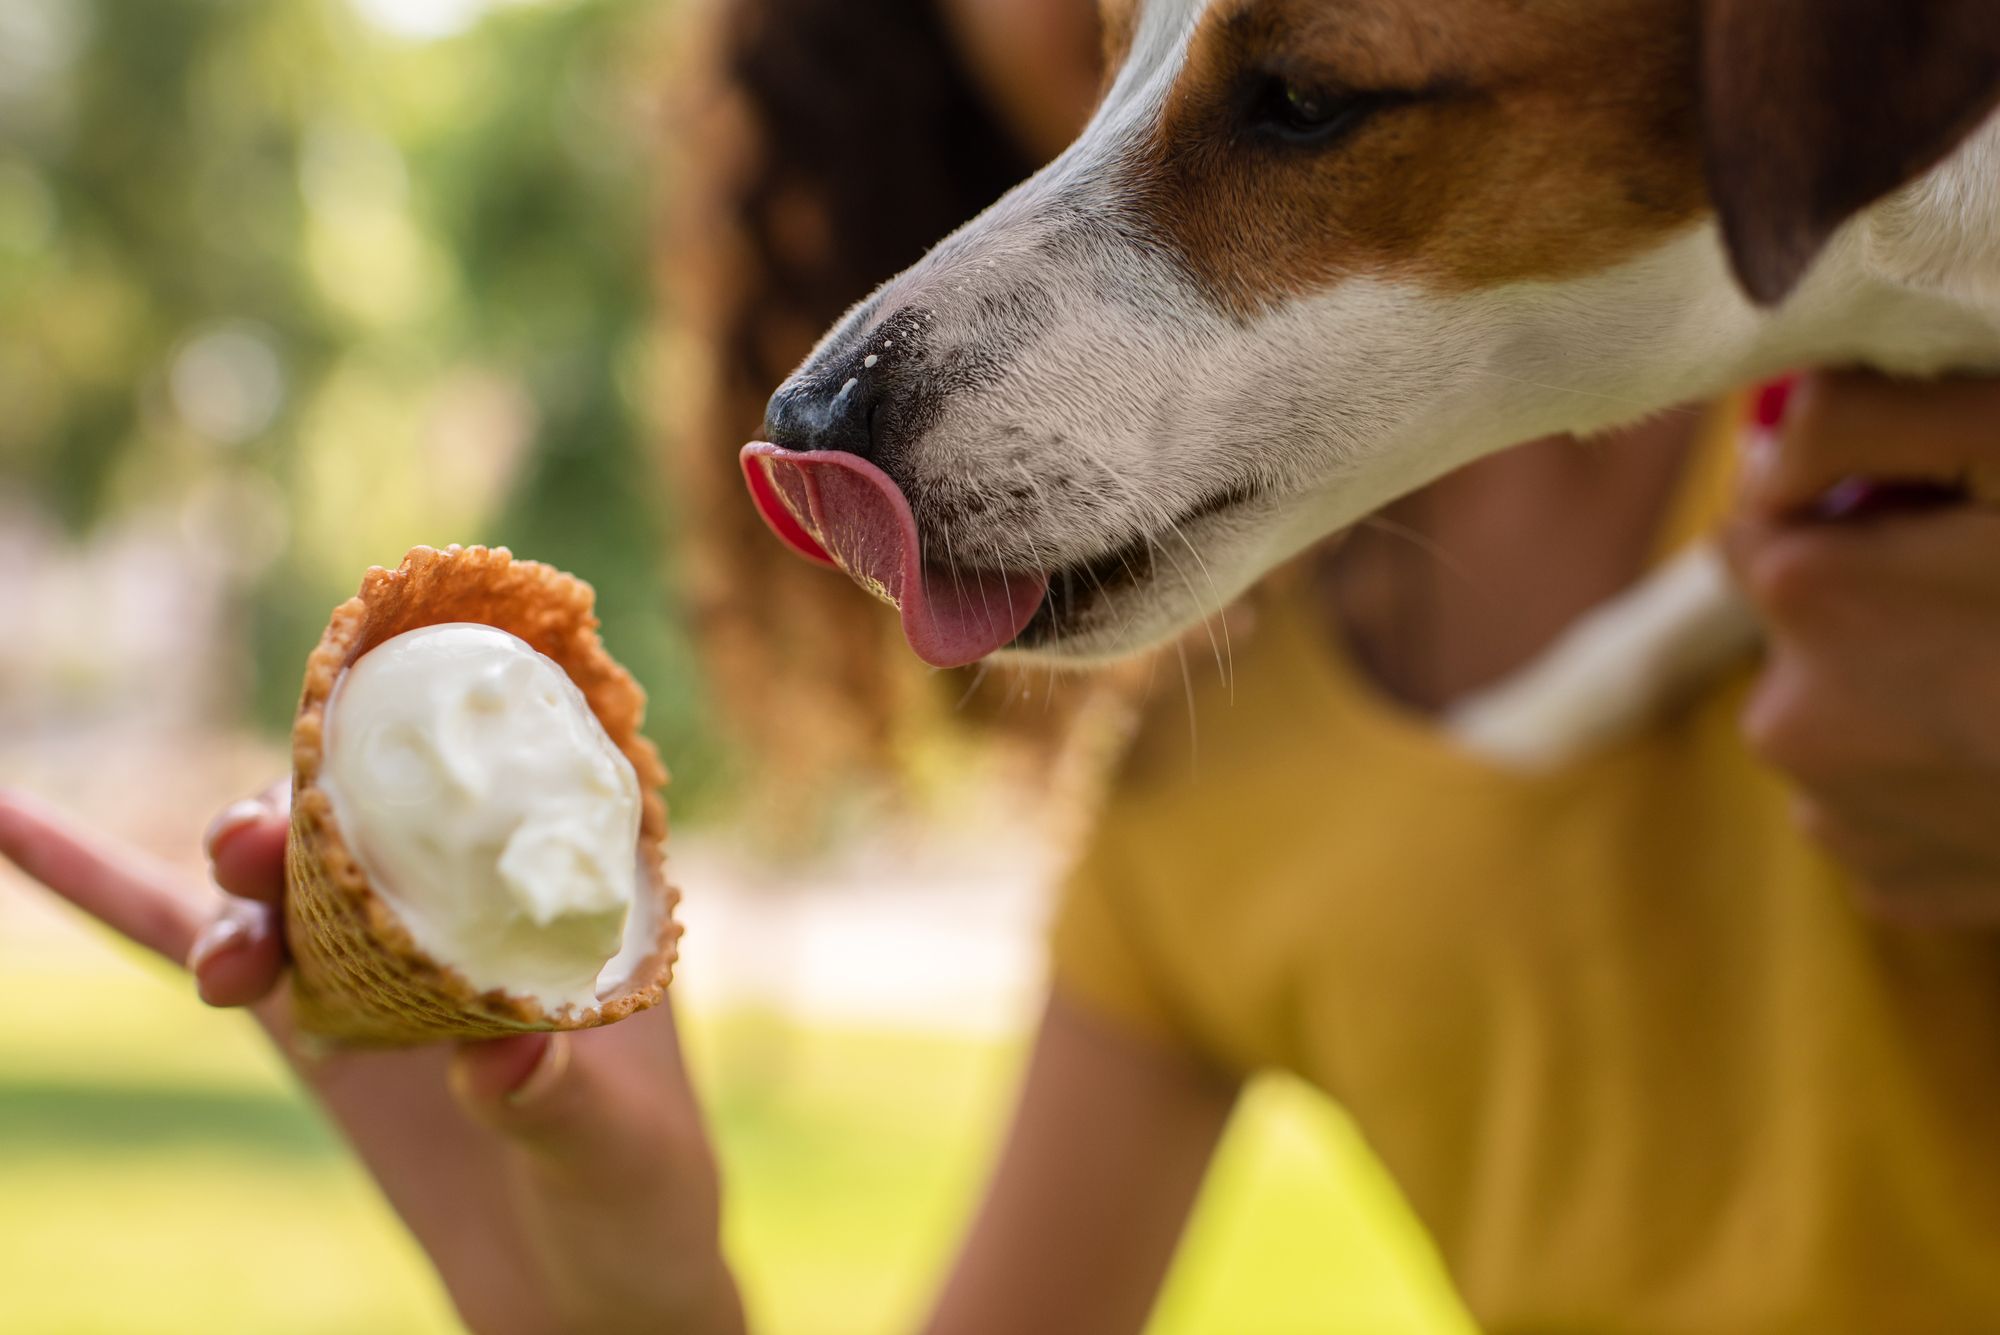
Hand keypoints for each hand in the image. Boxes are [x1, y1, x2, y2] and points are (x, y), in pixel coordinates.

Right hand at [0, 785, 744, 1334]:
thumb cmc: (638, 1212)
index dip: (424, 716)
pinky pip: (196, 944)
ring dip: (239, 895)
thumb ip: (560, 1099)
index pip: (506, 766)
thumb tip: (497, 1054)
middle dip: (300, 818)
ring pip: (287, 880)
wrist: (583, 1300)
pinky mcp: (311, 1020)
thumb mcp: (620, 1152)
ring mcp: (382, 953)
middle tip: (259, 852)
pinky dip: (103, 887)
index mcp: (579, 890)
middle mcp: (473, 898)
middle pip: (368, 813)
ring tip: (233, 968)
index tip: (350, 695)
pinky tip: (13, 821)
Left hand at [1726, 370, 1999, 924]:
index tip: (1929, 517)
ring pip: (1849, 721)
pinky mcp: (1892, 889)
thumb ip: (1864, 415)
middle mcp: (1787, 716)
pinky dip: (1947, 785)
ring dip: (1911, 699)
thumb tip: (1766, 450)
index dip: (1842, 508)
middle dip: (1877, 606)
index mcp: (1806, 591)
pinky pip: (1894, 809)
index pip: (1754, 520)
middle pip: (1805, 629)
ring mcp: (1839, 816)